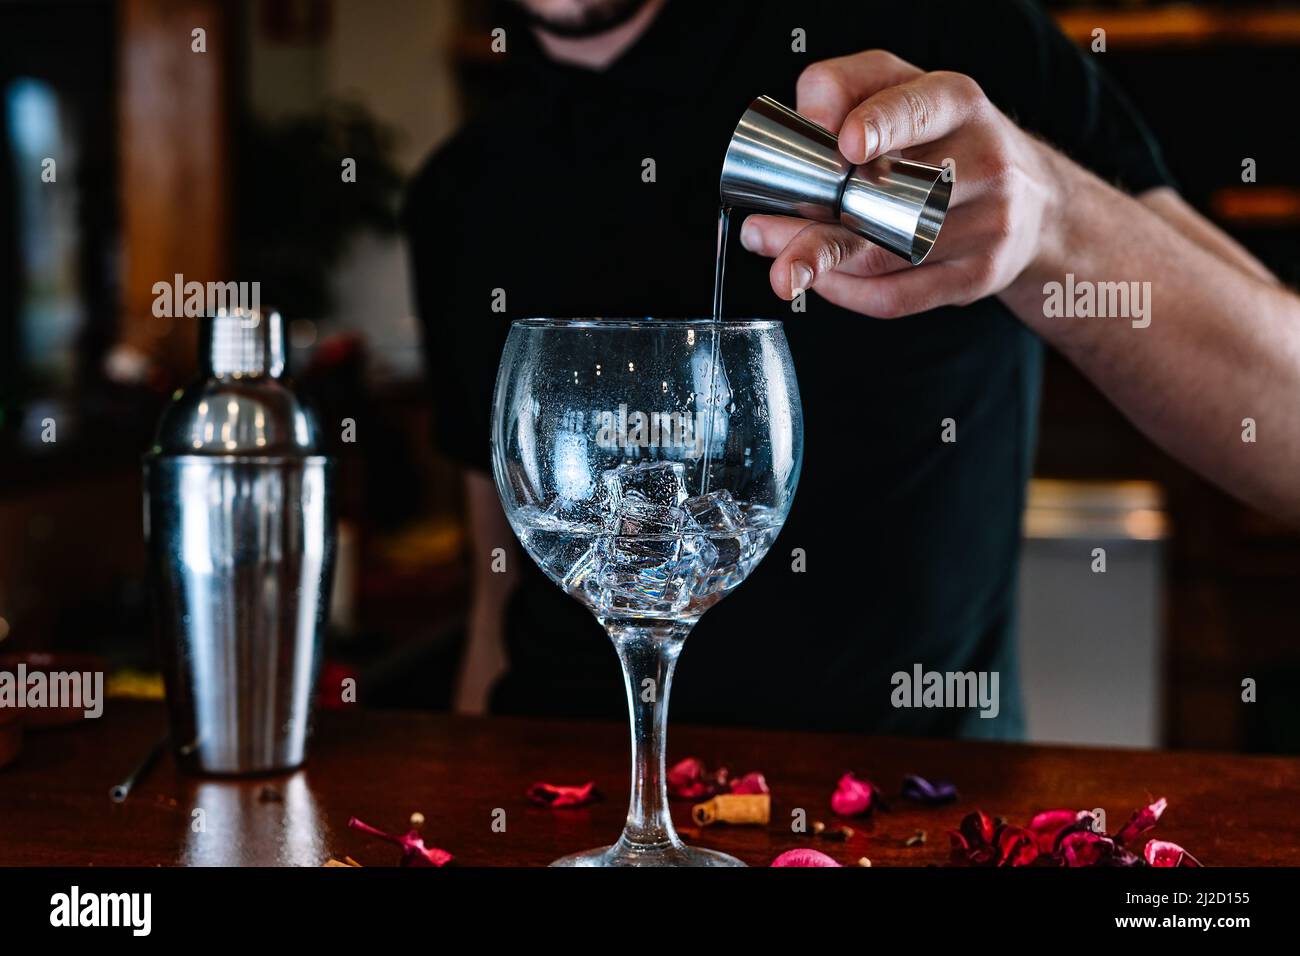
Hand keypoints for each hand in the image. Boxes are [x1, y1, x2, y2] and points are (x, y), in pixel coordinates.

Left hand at [739, 50, 1061, 317]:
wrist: (1033, 201)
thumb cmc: (947, 139)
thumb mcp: (902, 90)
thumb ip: (844, 90)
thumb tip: (803, 125)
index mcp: (957, 104)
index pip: (918, 108)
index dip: (881, 125)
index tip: (844, 144)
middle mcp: (982, 162)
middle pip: (894, 198)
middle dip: (820, 224)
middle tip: (762, 234)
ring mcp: (987, 224)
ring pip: (887, 254)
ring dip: (819, 262)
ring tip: (776, 263)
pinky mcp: (977, 275)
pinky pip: (898, 296)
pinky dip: (847, 293)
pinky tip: (819, 282)